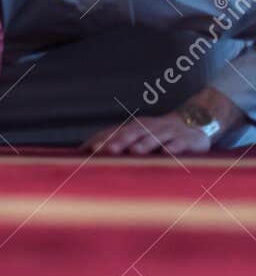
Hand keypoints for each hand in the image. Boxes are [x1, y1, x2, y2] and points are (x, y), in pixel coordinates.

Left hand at [83, 88, 238, 156]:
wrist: (195, 122)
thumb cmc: (157, 135)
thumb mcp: (137, 136)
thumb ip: (114, 142)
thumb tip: (81, 152)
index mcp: (134, 127)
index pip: (115, 132)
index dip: (102, 140)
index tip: (88, 150)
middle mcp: (149, 127)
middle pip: (132, 133)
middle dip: (119, 142)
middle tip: (106, 150)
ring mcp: (168, 132)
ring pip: (154, 137)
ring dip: (144, 144)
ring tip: (134, 151)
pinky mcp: (188, 140)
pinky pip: (180, 144)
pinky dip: (174, 148)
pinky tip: (167, 153)